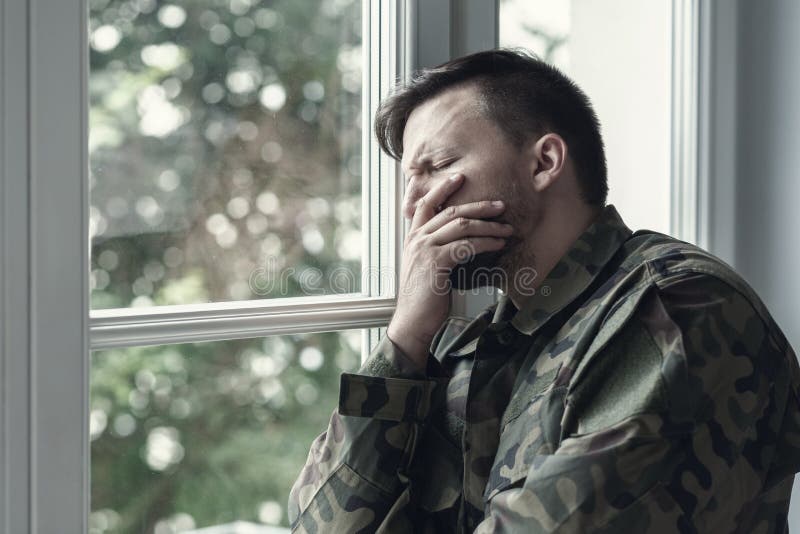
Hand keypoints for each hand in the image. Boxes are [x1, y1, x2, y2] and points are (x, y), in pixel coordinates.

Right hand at [387, 173, 512, 365]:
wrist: (412, 322)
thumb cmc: (422, 299)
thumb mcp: (426, 269)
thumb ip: (437, 251)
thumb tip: (460, 243)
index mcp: (413, 239)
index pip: (425, 204)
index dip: (443, 189)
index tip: (459, 177)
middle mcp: (417, 240)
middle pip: (451, 212)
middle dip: (478, 206)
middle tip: (499, 205)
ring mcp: (425, 249)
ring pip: (461, 226)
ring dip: (488, 225)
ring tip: (506, 229)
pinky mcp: (436, 262)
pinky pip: (466, 245)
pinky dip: (486, 242)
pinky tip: (498, 244)